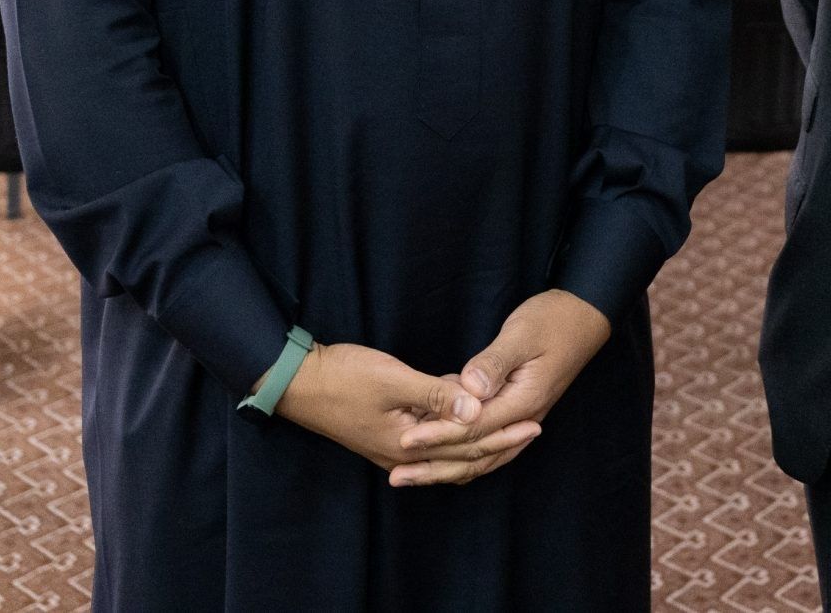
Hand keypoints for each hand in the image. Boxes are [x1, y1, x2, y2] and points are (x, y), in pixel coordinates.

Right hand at [271, 341, 541, 477]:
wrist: (296, 381)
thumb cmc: (342, 377)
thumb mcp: (392, 380)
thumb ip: (435, 394)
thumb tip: (477, 409)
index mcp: (406, 445)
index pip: (466, 444)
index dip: (502, 433)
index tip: (533, 421)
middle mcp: (402, 454)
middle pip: (460, 453)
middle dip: (498, 441)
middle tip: (534, 428)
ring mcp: (393, 446)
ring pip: (447, 449)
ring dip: (478, 439)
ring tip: (510, 428)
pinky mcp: (387, 432)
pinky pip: (432, 438)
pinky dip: (453, 429)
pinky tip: (467, 414)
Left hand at [390, 289, 611, 488]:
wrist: (583, 318)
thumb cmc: (552, 320)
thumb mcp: (522, 334)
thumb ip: (495, 363)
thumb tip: (468, 388)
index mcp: (524, 401)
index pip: (474, 428)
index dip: (438, 435)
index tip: (406, 441)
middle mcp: (524, 419)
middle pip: (476, 455)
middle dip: (435, 465)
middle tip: (397, 475)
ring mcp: (523, 419)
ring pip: (482, 457)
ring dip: (445, 467)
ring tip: (410, 474)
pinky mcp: (517, 411)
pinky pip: (487, 443)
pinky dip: (462, 454)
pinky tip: (437, 454)